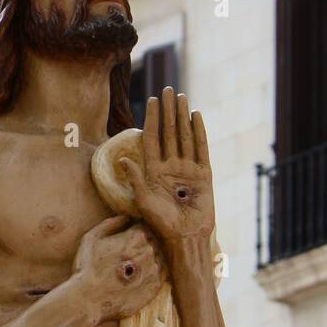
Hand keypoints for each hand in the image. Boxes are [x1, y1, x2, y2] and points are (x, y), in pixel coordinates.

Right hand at [72, 215, 166, 321]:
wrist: (89, 300)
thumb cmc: (87, 268)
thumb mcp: (92, 238)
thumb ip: (111, 224)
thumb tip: (126, 217)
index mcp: (137, 236)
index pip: (145, 226)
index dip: (135, 231)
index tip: (126, 239)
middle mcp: (151, 251)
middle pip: (154, 241)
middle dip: (143, 245)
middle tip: (127, 255)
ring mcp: (155, 270)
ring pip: (159, 258)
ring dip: (148, 260)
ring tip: (131, 268)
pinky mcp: (155, 288)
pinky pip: (161, 276)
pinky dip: (151, 274)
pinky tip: (136, 278)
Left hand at [119, 89, 215, 245]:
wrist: (186, 237)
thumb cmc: (161, 223)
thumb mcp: (143, 200)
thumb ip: (135, 178)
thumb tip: (122, 159)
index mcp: (154, 171)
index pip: (152, 139)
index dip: (152, 120)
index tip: (151, 100)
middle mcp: (171, 166)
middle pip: (169, 133)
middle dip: (167, 111)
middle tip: (167, 89)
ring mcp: (188, 168)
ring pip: (184, 136)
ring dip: (181, 115)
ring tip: (179, 96)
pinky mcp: (203, 173)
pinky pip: (201, 148)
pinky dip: (198, 131)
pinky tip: (195, 115)